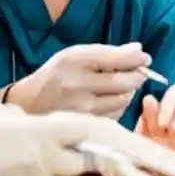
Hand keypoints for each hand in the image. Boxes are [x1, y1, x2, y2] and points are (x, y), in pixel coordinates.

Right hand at [10, 42, 149, 118]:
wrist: (28, 104)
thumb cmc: (56, 75)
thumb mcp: (75, 56)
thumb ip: (107, 53)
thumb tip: (138, 50)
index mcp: (74, 61)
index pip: (116, 59)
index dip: (136, 59)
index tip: (145, 59)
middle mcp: (77, 85)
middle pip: (124, 82)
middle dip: (136, 76)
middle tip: (138, 73)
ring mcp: (81, 108)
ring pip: (122, 100)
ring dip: (128, 92)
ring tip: (119, 87)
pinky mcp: (84, 125)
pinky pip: (115, 115)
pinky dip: (119, 106)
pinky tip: (109, 101)